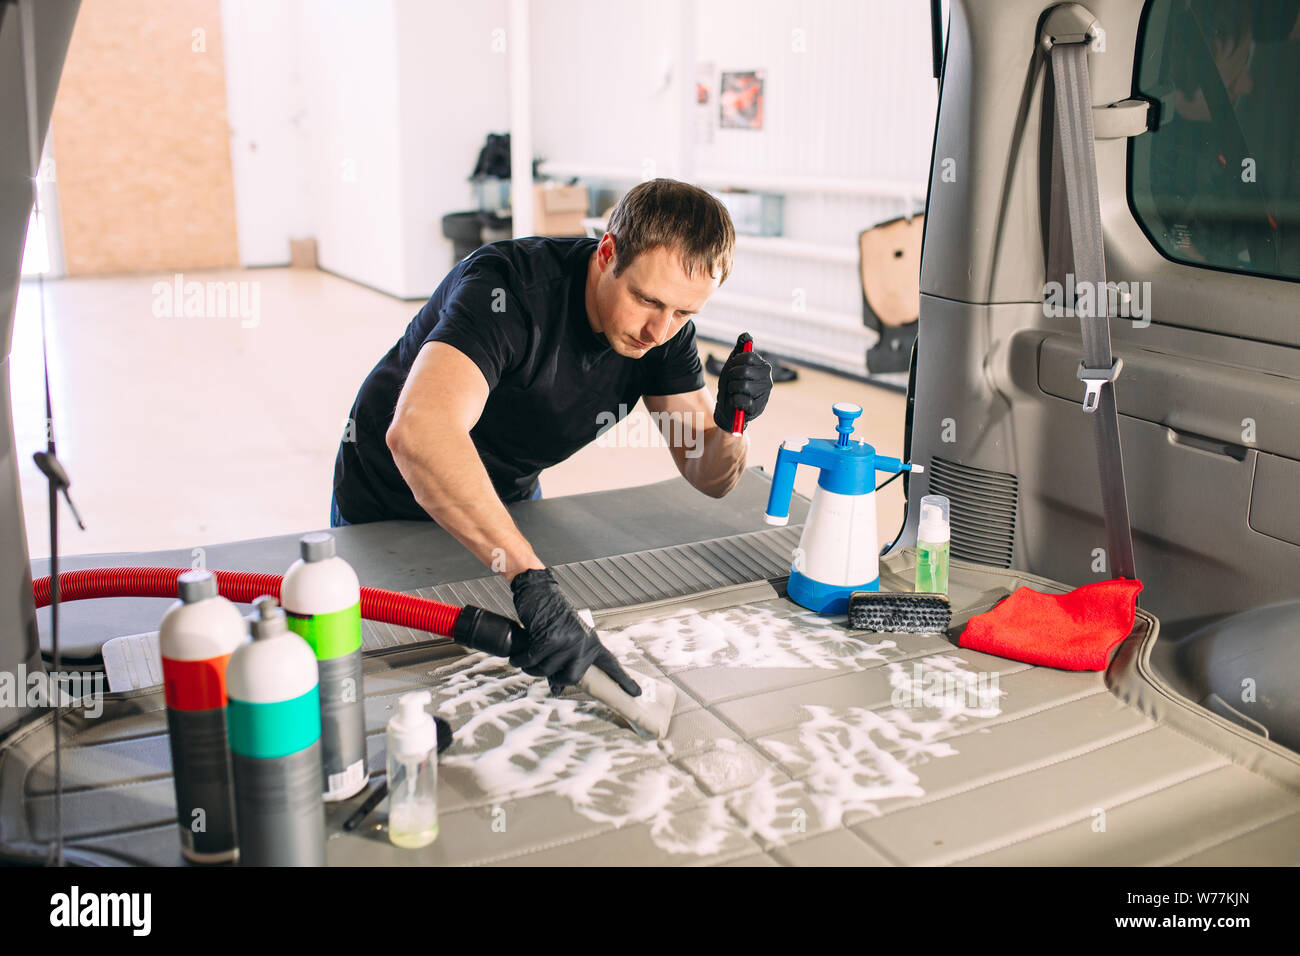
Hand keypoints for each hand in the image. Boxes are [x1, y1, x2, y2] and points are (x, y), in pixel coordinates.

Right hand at [509, 568, 640, 695]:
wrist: (538, 591)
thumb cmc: (550, 615)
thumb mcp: (564, 638)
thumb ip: (564, 663)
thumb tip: (557, 689)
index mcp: (591, 642)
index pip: (611, 665)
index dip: (624, 681)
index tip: (637, 693)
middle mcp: (583, 643)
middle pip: (572, 678)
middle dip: (553, 676)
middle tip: (543, 664)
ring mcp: (568, 641)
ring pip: (547, 671)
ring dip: (532, 666)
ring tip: (529, 653)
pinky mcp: (549, 639)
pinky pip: (532, 661)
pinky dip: (521, 659)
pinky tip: (518, 654)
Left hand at [712, 333, 772, 432]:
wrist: (727, 409)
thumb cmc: (732, 385)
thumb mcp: (733, 365)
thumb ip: (740, 348)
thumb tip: (746, 335)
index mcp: (763, 367)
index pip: (748, 356)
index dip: (735, 361)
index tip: (732, 367)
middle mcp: (768, 380)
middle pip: (744, 370)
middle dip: (731, 376)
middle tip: (732, 382)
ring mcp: (764, 395)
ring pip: (742, 385)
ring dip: (731, 388)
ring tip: (734, 392)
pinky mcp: (758, 409)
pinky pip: (740, 399)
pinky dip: (733, 400)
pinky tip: (735, 402)